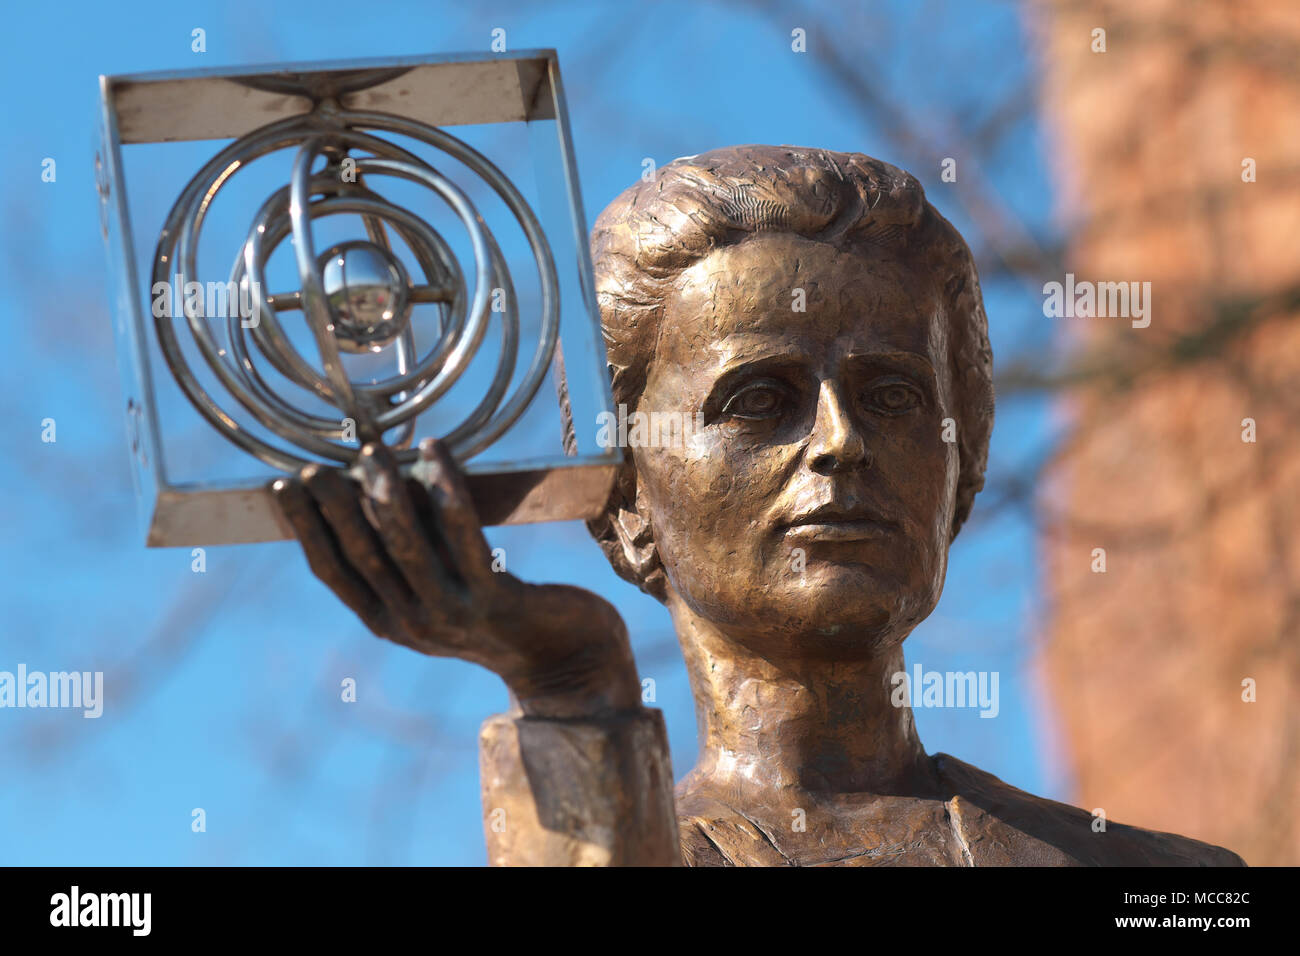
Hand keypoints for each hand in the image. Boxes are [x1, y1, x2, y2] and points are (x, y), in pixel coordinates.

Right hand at [271, 438, 641, 718]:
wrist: (566, 662)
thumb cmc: (502, 614)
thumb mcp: (442, 591)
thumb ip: (411, 554)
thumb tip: (376, 486)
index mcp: (390, 622)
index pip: (333, 571)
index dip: (305, 529)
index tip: (282, 487)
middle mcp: (413, 622)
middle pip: (361, 554)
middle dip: (334, 505)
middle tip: (317, 464)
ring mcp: (451, 613)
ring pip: (404, 542)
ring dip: (384, 491)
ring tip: (371, 451)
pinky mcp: (493, 598)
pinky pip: (463, 530)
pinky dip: (444, 485)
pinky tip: (434, 449)